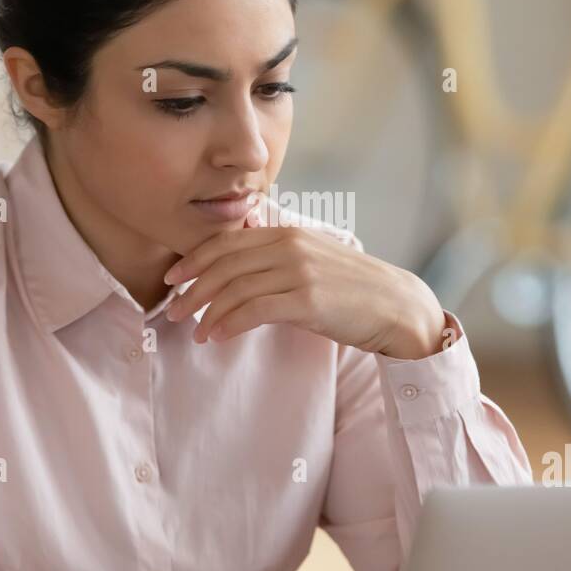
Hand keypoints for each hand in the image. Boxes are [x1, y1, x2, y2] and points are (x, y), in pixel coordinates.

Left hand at [163, 221, 447, 359]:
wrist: (397, 306)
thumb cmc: (354, 289)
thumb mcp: (314, 260)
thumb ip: (280, 257)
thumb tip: (241, 267)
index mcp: (289, 233)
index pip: (227, 242)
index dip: (194, 260)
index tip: (173, 279)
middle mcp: (290, 247)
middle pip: (224, 265)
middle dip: (192, 289)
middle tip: (172, 311)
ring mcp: (299, 272)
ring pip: (234, 289)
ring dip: (207, 312)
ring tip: (195, 332)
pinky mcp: (308, 301)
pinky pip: (253, 311)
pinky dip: (228, 324)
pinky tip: (218, 336)